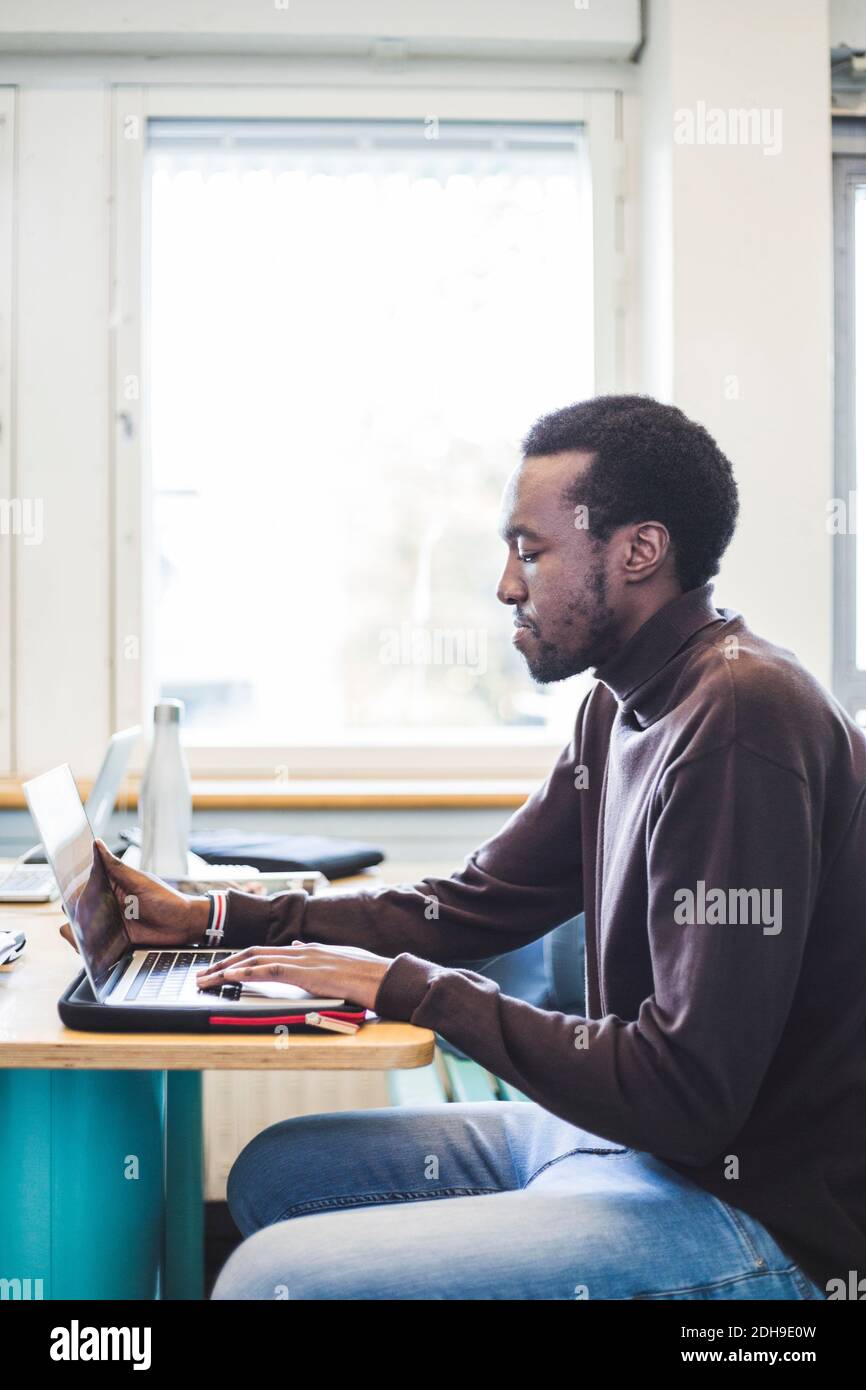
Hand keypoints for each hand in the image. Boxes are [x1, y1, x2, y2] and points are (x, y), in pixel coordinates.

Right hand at [58, 840, 208, 953]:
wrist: (185, 925)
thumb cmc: (166, 899)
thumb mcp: (140, 881)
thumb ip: (116, 867)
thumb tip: (97, 843)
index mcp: (110, 887)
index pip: (82, 888)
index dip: (71, 891)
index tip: (66, 895)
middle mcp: (107, 906)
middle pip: (77, 912)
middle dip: (73, 916)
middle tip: (81, 919)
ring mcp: (110, 926)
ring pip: (81, 931)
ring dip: (78, 935)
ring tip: (85, 936)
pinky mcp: (115, 944)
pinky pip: (96, 949)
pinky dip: (90, 951)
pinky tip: (91, 950)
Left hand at [194, 941, 392, 1011]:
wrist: (390, 978)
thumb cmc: (372, 976)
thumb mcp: (341, 962)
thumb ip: (318, 957)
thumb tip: (298, 949)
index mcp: (310, 950)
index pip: (266, 952)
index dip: (241, 960)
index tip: (221, 969)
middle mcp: (303, 950)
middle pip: (254, 953)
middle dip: (224, 964)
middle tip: (202, 975)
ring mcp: (305, 960)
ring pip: (256, 960)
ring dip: (226, 970)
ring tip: (205, 980)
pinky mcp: (308, 972)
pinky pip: (270, 970)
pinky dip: (247, 973)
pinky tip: (230, 978)